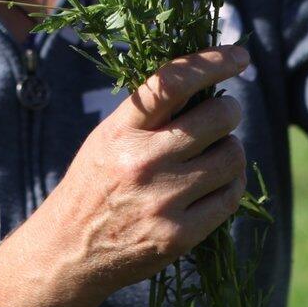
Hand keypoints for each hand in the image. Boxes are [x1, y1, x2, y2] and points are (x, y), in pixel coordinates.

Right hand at [0, 46, 249, 306]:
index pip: (173, 82)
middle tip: (222, 114)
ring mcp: (163, 200)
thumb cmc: (94, 185)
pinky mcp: (179, 235)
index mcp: (120, 130)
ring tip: (211, 155)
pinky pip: (230, 196)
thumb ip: (148, 113)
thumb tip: (203, 78)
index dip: (212, 62)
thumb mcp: (107, 139)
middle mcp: (142, 162)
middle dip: (229, 110)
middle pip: (218, 117)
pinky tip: (213, 183)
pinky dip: (229, 184)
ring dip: (229, 149)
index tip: (239, 55)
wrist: (68, 251)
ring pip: (232, 155)